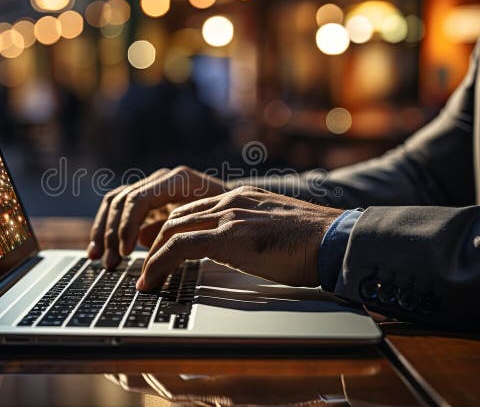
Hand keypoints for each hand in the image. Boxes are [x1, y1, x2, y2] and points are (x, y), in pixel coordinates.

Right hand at [88, 166, 226, 267]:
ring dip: (103, 231)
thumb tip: (154, 253)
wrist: (242, 208)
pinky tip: (99, 250)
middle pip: (123, 201)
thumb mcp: (216, 224)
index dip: (128, 226)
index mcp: (179, 180)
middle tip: (111, 263)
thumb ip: (188, 234)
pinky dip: (106, 229)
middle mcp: (162, 180)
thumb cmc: (234, 216)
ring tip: (98, 258)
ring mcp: (153, 188)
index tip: (127, 252)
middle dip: (112, 233)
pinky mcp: (148, 201)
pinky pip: (118, 209)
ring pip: (115, 203)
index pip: (140, 199)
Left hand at [136, 186, 343, 290]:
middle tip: (144, 267)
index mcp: (242, 198)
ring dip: (152, 256)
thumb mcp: (275, 230)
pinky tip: (152, 280)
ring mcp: (229, 215)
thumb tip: (245, 252)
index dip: (170, 230)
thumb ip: (253, 233)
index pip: (193, 209)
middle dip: (154, 242)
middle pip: (176, 218)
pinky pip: (180, 246)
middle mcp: (231, 200)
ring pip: (172, 230)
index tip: (156, 249)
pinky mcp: (229, 235)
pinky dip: (159, 263)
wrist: (335, 239)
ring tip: (145, 279)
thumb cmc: (314, 242)